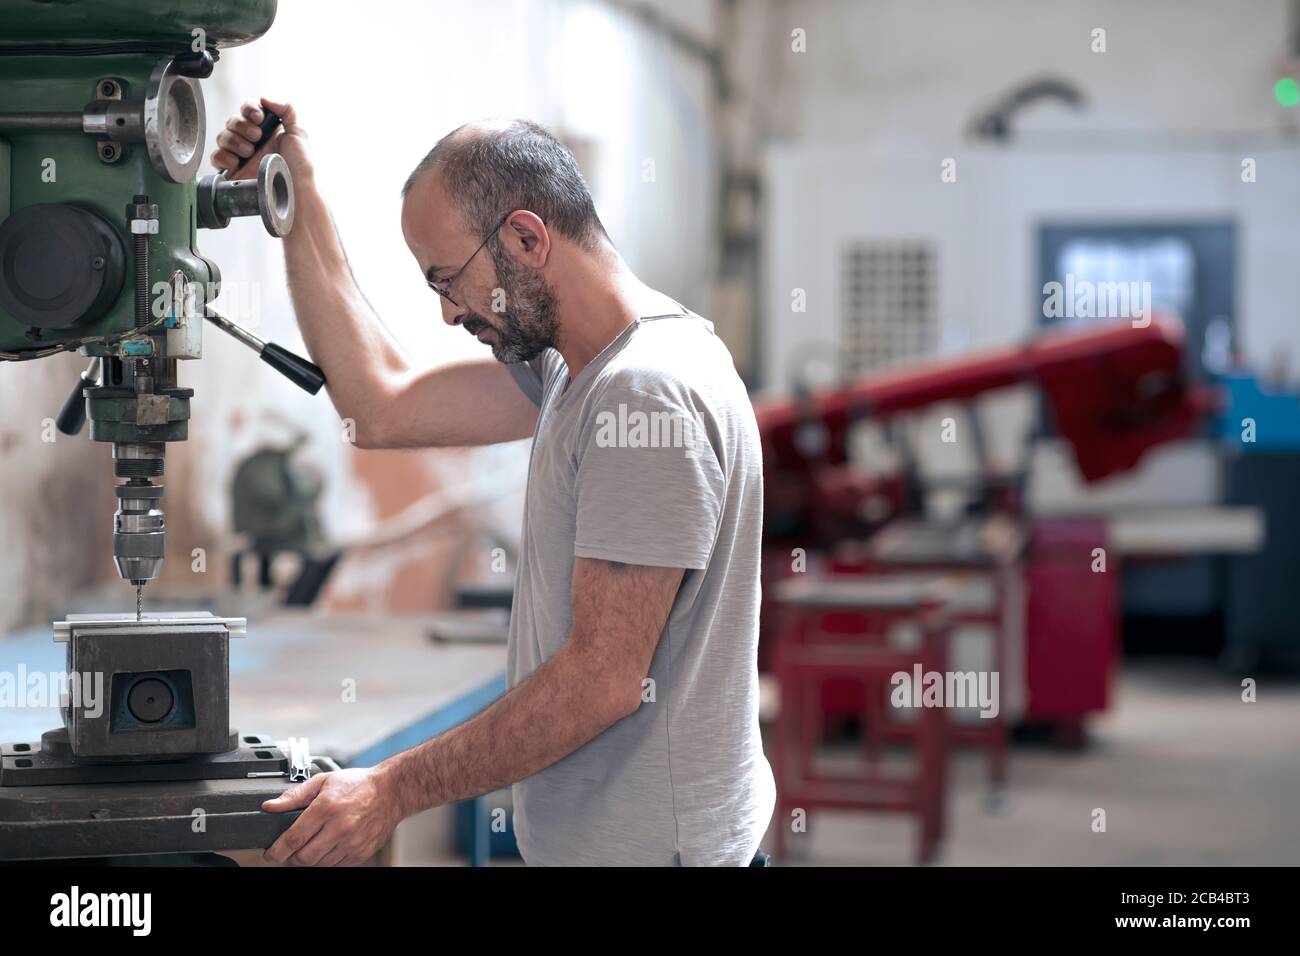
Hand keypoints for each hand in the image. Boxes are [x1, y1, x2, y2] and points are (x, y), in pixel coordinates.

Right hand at [211, 96, 312, 183]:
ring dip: (234, 141)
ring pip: (222, 137)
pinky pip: (216, 157)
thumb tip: (264, 99)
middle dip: (242, 126)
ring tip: (249, 152)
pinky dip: (222, 156)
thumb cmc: (301, 166)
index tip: (259, 119)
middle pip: (232, 121)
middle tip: (256, 138)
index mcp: (265, 129)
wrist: (296, 190)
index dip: (249, 110)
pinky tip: (236, 161)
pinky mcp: (233, 171)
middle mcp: (251, 140)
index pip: (247, 110)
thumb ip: (286, 110)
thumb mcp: (299, 133)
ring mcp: (241, 155)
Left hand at [262, 767, 402, 865]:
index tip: (271, 853)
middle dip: (293, 856)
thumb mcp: (323, 781)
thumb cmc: (358, 785)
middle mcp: (339, 827)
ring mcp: (352, 842)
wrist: (391, 791)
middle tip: (294, 847)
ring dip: (311, 858)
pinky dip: (328, 859)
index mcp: (326, 808)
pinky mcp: (361, 852)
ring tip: (315, 843)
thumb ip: (294, 795)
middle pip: (304, 857)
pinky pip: (336, 865)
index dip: (276, 850)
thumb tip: (270, 806)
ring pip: (319, 864)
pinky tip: (330, 845)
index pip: (293, 839)